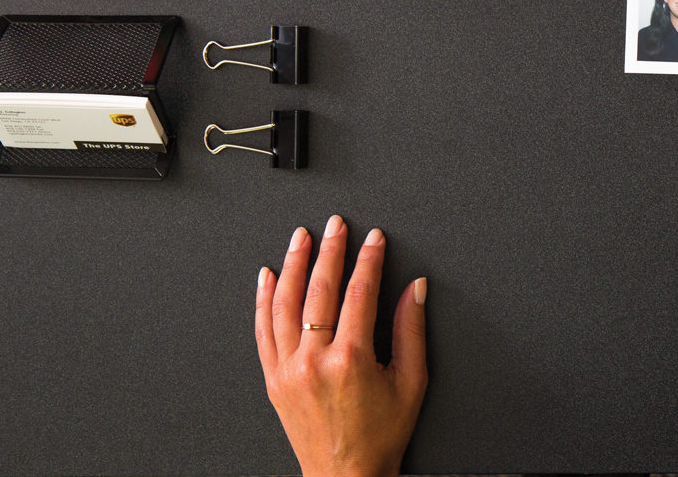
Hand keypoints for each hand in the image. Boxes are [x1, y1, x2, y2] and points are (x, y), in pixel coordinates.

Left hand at [256, 216, 427, 476]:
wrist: (344, 475)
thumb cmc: (379, 435)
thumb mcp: (411, 383)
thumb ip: (411, 331)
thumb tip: (414, 290)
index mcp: (350, 360)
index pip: (358, 293)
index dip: (368, 260)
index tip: (373, 239)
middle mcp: (313, 361)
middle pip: (319, 291)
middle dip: (329, 251)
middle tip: (336, 226)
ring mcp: (288, 369)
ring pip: (285, 304)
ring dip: (293, 265)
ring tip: (300, 238)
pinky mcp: (273, 379)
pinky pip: (263, 330)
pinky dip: (264, 300)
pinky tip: (268, 277)